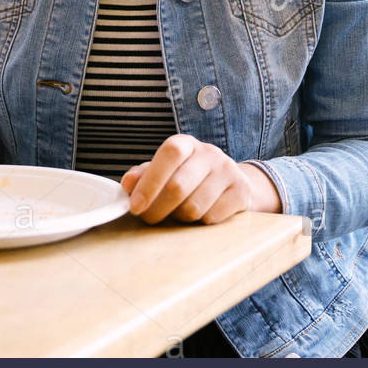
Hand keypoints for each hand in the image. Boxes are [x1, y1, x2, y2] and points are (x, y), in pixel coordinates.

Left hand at [120, 135, 282, 224]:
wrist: (232, 183)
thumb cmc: (189, 177)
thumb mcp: (165, 171)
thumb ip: (144, 175)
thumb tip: (126, 184)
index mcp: (186, 143)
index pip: (169, 153)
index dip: (150, 181)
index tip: (135, 206)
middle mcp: (209, 153)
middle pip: (179, 186)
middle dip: (158, 208)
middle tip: (149, 218)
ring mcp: (228, 171)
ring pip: (194, 206)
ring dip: (179, 218)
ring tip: (177, 213)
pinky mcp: (241, 193)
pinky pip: (212, 218)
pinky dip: (200, 223)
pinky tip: (200, 214)